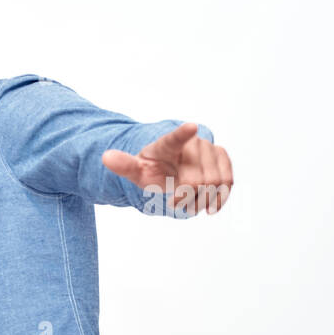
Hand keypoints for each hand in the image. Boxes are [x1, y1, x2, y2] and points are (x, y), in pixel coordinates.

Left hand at [101, 122, 233, 214]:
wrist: (173, 165)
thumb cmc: (155, 168)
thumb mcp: (137, 170)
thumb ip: (124, 165)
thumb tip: (106, 157)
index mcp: (167, 144)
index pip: (175, 138)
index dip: (183, 134)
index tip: (191, 127)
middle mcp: (192, 142)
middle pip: (196, 180)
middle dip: (186, 196)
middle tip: (175, 200)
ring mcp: (209, 148)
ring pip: (214, 183)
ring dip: (201, 200)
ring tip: (189, 200)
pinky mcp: (222, 156)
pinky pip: (227, 181)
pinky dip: (219, 198)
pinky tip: (209, 207)